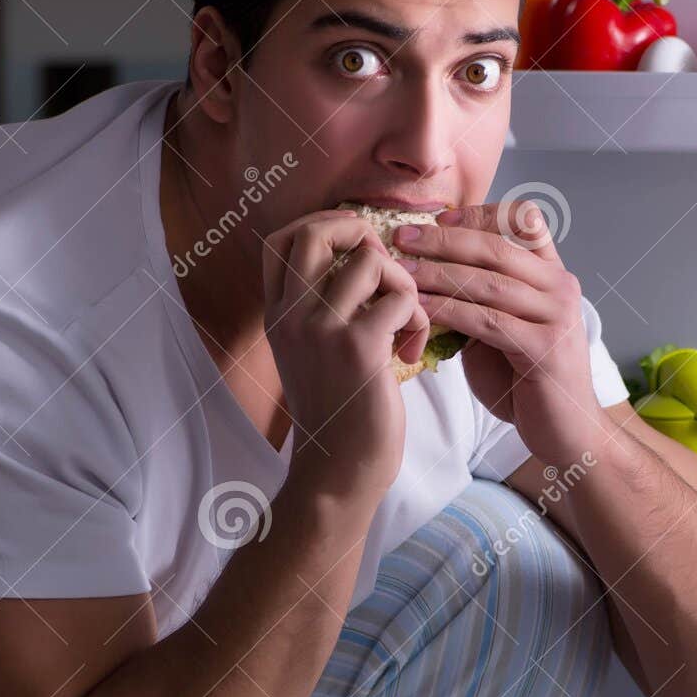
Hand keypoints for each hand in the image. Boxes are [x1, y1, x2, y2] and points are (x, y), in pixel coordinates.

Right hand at [263, 209, 430, 499]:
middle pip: (316, 231)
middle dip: (361, 232)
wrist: (339, 471)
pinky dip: (418, 316)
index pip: (280, 239)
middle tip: (384, 268)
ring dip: (403, 284)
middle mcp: (291, 316)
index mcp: (277, 315)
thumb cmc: (339, 414)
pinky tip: (412, 348)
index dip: (322, 225)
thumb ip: (322, 309)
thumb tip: (364, 259)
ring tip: (406, 322)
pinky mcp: (357, 348)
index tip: (355, 246)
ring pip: (371, 260)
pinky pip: (401, 298)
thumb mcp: (313, 354)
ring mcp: (320, 330)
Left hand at [396, 200, 607, 469]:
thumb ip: (480, 301)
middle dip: (444, 239)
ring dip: (438, 274)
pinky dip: (449, 312)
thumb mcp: (505, 329)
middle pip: (498, 247)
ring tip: (401, 271)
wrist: (568, 432)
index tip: (439, 219)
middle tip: (403, 237)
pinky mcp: (544, 349)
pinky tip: (421, 310)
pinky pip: (487, 321)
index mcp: (553, 275)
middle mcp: (560, 288)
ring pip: (489, 282)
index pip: (525, 220)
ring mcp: (556, 316)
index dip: (481, 214)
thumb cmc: (528, 381)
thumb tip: (427, 274)